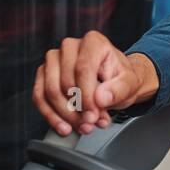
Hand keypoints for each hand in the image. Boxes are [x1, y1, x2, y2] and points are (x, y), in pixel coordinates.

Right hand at [31, 31, 158, 135]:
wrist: (114, 81)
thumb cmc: (119, 78)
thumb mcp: (130, 84)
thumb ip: (119, 90)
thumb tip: (101, 98)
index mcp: (93, 42)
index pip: (83, 69)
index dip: (87, 97)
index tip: (93, 115)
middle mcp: (70, 46)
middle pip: (65, 83)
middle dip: (77, 110)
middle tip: (91, 123)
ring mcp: (54, 59)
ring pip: (50, 92)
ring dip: (65, 115)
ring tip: (82, 127)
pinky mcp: (44, 74)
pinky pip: (40, 97)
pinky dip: (51, 115)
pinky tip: (64, 127)